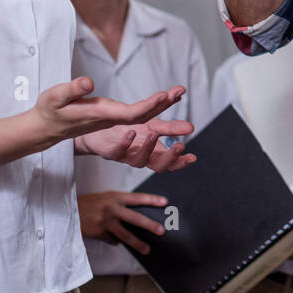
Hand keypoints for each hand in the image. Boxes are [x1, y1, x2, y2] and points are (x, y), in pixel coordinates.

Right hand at [29, 78, 188, 152]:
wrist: (47, 128)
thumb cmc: (50, 110)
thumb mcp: (55, 97)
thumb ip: (71, 90)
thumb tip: (88, 82)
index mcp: (99, 115)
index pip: (129, 114)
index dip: (148, 106)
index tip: (164, 96)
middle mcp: (110, 120)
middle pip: (142, 116)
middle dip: (163, 106)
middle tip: (181, 92)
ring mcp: (113, 120)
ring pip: (143, 115)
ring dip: (163, 105)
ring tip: (180, 91)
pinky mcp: (114, 117)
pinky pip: (139, 114)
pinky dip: (154, 105)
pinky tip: (167, 97)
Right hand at [78, 190, 169, 254]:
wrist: (66, 212)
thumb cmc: (87, 204)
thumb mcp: (104, 198)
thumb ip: (119, 203)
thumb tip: (135, 214)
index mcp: (114, 197)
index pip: (137, 198)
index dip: (151, 200)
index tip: (164, 202)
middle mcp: (111, 209)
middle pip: (135, 218)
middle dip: (150, 225)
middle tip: (161, 231)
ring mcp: (105, 222)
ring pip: (125, 235)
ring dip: (137, 243)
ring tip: (146, 249)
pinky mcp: (98, 233)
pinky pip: (112, 240)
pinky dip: (115, 241)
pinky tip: (115, 240)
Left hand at [80, 119, 196, 171]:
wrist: (99, 131)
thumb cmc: (128, 132)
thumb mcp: (153, 127)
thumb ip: (171, 128)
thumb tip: (192, 126)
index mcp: (154, 153)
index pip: (171, 163)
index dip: (181, 162)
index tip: (192, 157)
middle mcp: (142, 157)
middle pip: (158, 166)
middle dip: (170, 158)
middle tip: (179, 146)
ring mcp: (126, 156)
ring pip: (138, 161)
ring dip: (148, 148)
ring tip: (154, 133)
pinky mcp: (110, 152)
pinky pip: (117, 153)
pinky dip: (125, 143)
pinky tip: (131, 133)